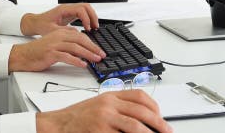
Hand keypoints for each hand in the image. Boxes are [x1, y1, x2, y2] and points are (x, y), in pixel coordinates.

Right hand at [8, 28, 104, 71]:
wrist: (23, 55)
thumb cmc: (39, 51)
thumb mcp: (55, 44)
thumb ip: (67, 44)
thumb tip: (82, 50)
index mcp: (60, 32)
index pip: (80, 35)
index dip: (91, 42)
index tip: (99, 49)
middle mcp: (58, 36)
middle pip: (80, 40)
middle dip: (93, 47)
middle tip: (101, 55)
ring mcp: (54, 44)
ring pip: (75, 47)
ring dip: (88, 54)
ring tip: (96, 60)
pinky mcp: (51, 53)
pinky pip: (66, 56)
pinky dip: (76, 60)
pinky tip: (83, 64)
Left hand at [21, 3, 98, 34]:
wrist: (35, 23)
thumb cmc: (41, 25)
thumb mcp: (52, 31)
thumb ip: (64, 32)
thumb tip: (77, 34)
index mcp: (63, 10)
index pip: (80, 9)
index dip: (86, 19)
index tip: (88, 29)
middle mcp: (67, 8)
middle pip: (86, 6)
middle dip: (93, 16)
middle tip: (95, 27)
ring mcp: (69, 10)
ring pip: (86, 9)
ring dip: (92, 17)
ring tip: (94, 28)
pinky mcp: (70, 14)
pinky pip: (83, 13)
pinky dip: (88, 19)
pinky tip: (88, 27)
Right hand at [36, 90, 171, 132]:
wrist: (57, 124)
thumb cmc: (77, 117)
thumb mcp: (98, 104)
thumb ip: (117, 107)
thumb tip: (141, 117)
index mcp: (110, 96)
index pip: (139, 95)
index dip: (154, 106)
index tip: (161, 116)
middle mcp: (108, 104)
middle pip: (141, 111)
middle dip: (158, 122)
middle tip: (167, 130)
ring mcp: (104, 118)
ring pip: (135, 125)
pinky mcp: (99, 131)